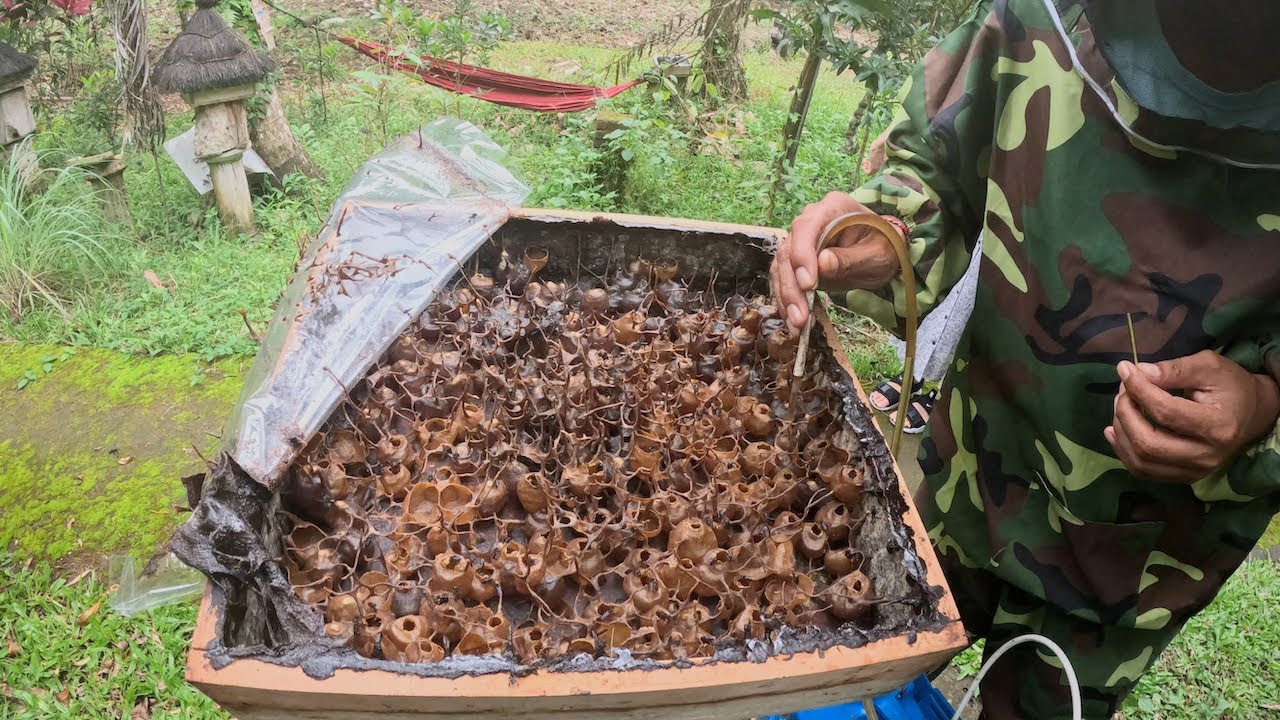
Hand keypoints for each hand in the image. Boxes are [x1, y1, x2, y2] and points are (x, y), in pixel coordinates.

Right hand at [770, 191, 898, 332]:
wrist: (881, 252)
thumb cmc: (883, 248)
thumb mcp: (876, 254)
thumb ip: (850, 259)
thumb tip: (822, 265)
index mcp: (831, 208)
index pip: (806, 229)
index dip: (802, 256)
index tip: (809, 285)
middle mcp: (809, 222)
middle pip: (789, 252)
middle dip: (792, 287)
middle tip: (800, 318)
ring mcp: (799, 241)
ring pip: (781, 269)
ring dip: (786, 298)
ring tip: (797, 326)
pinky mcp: (796, 261)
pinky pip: (784, 280)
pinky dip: (787, 302)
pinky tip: (794, 322)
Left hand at [1104, 350, 1279, 482]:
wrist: (1250, 413)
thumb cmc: (1229, 386)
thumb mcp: (1208, 367)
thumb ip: (1174, 369)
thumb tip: (1138, 373)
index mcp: (1218, 426)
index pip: (1166, 412)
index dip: (1139, 390)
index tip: (1125, 369)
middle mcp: (1207, 455)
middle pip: (1149, 443)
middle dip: (1125, 413)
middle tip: (1122, 391)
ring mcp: (1195, 470)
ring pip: (1141, 461)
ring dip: (1120, 431)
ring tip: (1121, 406)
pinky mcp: (1184, 476)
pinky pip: (1143, 471)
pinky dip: (1123, 450)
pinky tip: (1115, 429)